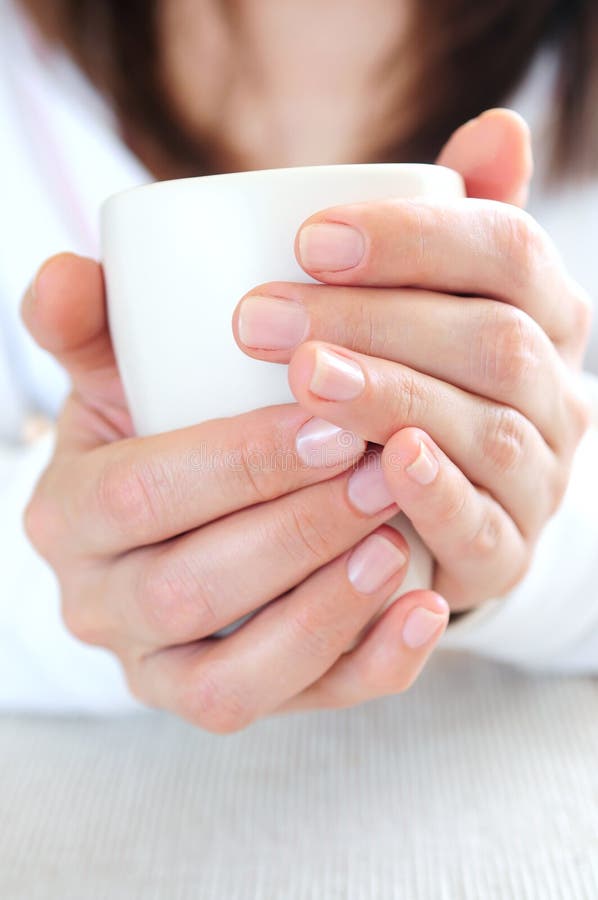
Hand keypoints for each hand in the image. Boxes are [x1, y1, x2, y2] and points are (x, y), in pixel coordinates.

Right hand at [21, 254, 448, 729]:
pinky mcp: (228, 701)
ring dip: (325, 611)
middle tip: (381, 476)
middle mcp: (100, 608)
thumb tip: (65, 274)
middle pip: (188, 591)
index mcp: (66, 518)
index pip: (137, 497)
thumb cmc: (162, 428)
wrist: (189, 514)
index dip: (234, 465)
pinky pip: (296, 707)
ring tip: (398, 542)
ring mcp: (161, 672)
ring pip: (233, 678)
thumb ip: (90, 323)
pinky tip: (423, 609)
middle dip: (292, 535)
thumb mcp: (119, 371)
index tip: (329, 424)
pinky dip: (366, 666)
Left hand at [234, 110, 592, 612]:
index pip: (509, 250)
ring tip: (305, 381)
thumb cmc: (405, 384)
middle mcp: (556, 393)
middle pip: (494, 340)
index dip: (415, 239)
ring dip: (395, 398)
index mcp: (541, 315)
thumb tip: (500, 125)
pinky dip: (438, 494)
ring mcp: (540, 478)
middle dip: (378, 321)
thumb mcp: (420, 301)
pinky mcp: (506, 555)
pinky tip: (386, 464)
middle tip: (263, 318)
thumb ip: (448, 225)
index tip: (309, 238)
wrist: (421, 509)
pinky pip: (486, 526)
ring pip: (490, 429)